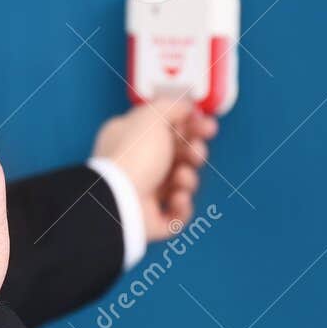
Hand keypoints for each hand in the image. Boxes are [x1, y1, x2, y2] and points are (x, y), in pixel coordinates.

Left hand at [91, 98, 217, 241]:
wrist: (118, 201)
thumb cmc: (132, 158)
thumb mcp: (152, 117)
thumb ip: (172, 106)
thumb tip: (186, 106)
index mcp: (130, 140)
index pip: (166, 130)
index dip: (191, 126)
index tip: (208, 126)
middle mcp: (135, 166)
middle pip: (177, 157)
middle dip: (194, 154)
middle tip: (195, 153)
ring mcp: (142, 195)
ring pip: (180, 185)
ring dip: (188, 179)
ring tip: (179, 178)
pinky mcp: (149, 221)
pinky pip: (176, 215)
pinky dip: (183, 207)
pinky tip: (177, 199)